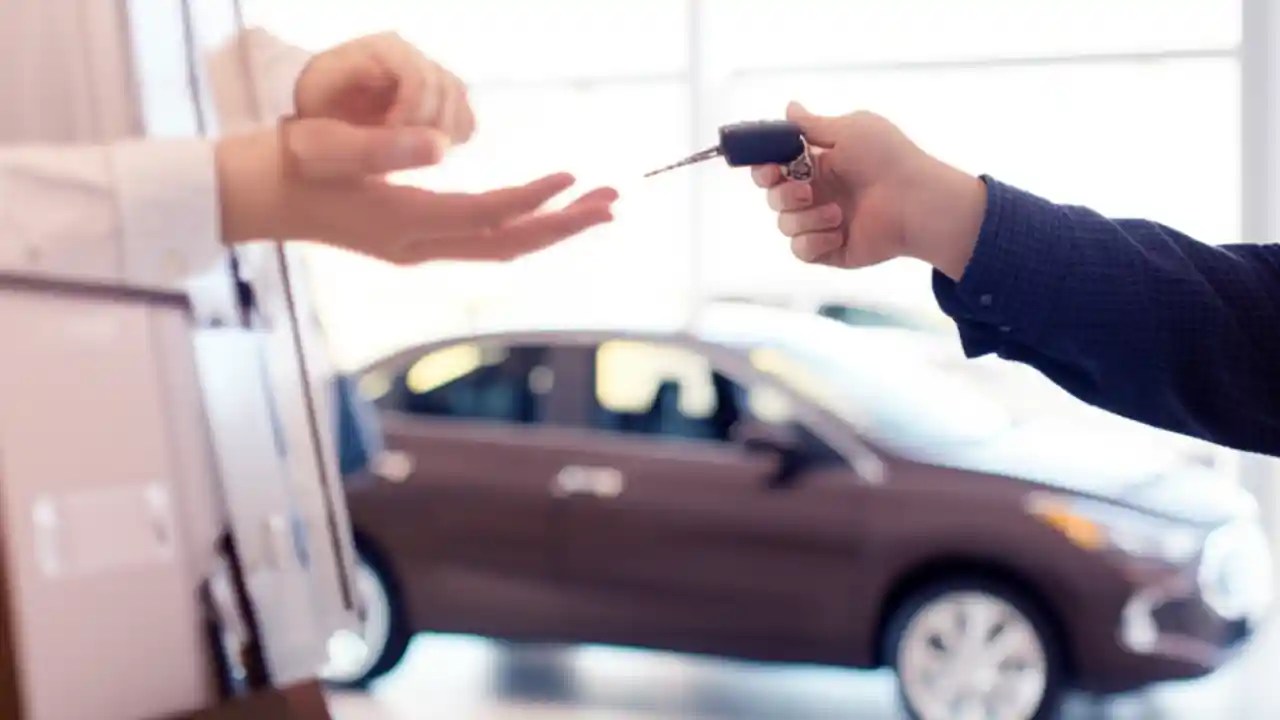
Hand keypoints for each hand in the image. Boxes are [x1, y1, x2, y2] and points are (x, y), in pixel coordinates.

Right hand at [216, 33, 616, 262]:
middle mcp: (418, 245)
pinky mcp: (413, 241)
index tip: (573, 178)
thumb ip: (384, 148)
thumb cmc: (290, 161)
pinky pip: (482, 240)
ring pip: (500, 246)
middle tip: (614, 203)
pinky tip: (541, 212)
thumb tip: (442, 150)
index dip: (533, 200)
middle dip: (564, 226)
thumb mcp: (330, 145)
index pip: (486, 216)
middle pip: (508, 243)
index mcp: (402, 222)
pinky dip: (520, 226)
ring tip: (594, 206)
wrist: (255, 195)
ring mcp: (417, 248)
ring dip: (550, 228)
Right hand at [752, 102, 986, 279]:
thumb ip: (812, 125)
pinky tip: (838, 232)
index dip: (764, 169)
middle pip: (774, 197)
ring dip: (806, 218)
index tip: (769, 168)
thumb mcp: (850, 129)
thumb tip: (789, 107)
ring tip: (838, 213)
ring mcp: (822, 223)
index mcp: (819, 164)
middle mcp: (817, 194)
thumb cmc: (886, 159)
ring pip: (785, 224)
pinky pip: (801, 250)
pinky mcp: (829, 249)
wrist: (915, 200)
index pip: (775, 167)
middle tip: (807, 191)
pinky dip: (814, 241)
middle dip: (783, 194)